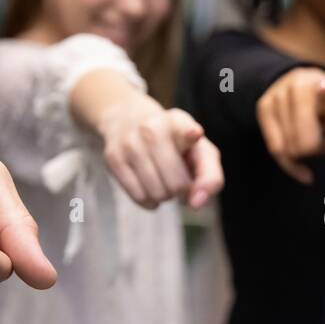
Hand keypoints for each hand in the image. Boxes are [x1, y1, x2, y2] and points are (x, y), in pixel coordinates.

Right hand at [93, 93, 223, 208]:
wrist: (128, 119)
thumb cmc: (176, 145)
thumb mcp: (201, 152)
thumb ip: (210, 178)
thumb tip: (195, 203)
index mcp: (180, 122)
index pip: (187, 131)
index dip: (191, 135)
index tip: (194, 134)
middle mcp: (153, 128)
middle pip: (178, 184)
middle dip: (182, 191)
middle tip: (179, 181)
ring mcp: (131, 142)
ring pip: (158, 194)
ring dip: (166, 196)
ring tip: (163, 180)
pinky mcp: (114, 158)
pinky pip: (139, 197)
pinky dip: (150, 201)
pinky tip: (150, 187)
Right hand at [256, 67, 324, 183]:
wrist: (302, 81)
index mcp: (309, 87)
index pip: (308, 122)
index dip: (315, 139)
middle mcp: (288, 89)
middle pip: (300, 145)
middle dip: (316, 150)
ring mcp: (272, 98)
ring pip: (286, 149)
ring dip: (304, 155)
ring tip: (318, 142)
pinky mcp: (263, 109)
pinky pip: (275, 150)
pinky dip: (291, 163)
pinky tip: (303, 166)